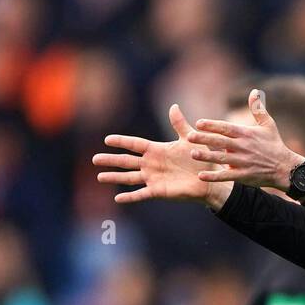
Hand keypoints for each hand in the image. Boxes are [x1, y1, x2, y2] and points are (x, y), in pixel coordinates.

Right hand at [93, 104, 230, 206]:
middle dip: (111, 160)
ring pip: (129, 177)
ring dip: (115, 177)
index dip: (121, 142)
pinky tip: (118, 198)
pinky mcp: (159, 192)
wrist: (210, 180)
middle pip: (126, 161)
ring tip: (100, 177)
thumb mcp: (190, 139)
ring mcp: (154, 179)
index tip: (107, 139)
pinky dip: (130, 197)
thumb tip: (173, 106)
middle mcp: (152, 164)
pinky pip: (141, 194)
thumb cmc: (201, 160)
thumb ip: (179, 124)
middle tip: (94, 159)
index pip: (134, 144)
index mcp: (157, 150)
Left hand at [188, 89, 301, 190]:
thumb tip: (254, 91)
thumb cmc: (275, 145)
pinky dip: (214, 176)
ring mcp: (243, 162)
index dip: (212, 125)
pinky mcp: (244, 176)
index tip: (199, 123)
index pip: (226, 128)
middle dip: (204, 139)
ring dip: (206, 157)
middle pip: (220, 142)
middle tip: (189, 136)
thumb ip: (258, 109)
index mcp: (247, 134)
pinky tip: (201, 176)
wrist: (285, 169)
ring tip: (192, 154)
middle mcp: (243, 147)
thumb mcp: (269, 124)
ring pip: (221, 158)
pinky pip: (226, 176)